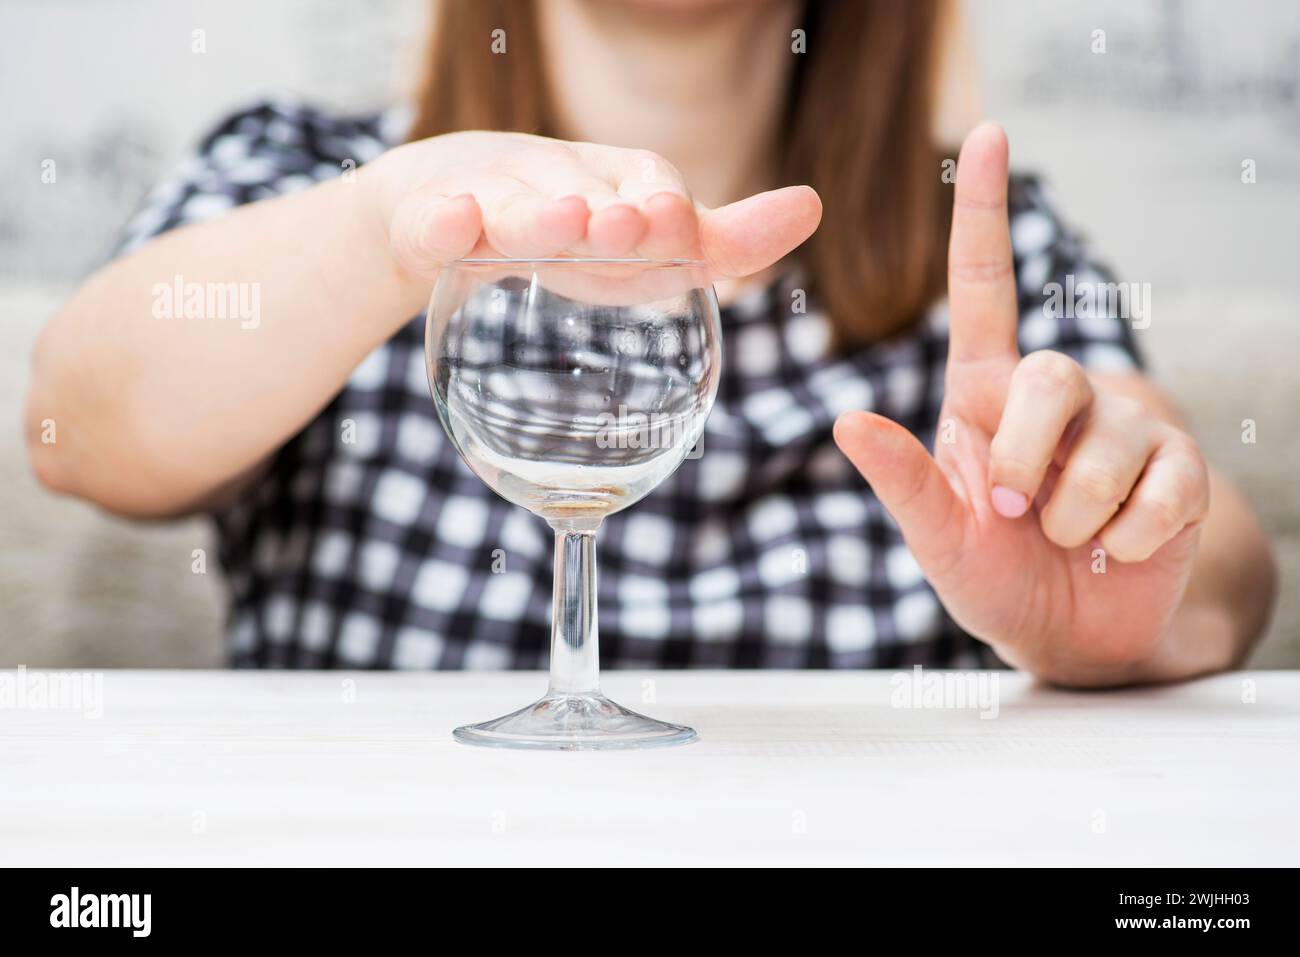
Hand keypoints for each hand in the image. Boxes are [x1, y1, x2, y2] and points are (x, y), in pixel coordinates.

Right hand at [362, 131, 821, 286]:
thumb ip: (723, 240)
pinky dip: (444, 222)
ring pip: (512, 204)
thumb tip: (811, 205)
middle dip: (611, 210)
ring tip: (566, 222)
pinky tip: (457, 224)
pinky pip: (431, 222)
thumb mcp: (642, 251)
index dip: (665, 204)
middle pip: (583, 189)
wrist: (443, 216)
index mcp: (609, 184)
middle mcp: (554, 178)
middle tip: (631, 228)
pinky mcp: (428, 220)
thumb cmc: (568, 240)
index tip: (681, 228)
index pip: (647, 184)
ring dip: (540, 213)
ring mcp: (488, 196)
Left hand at [833, 123, 1209, 685]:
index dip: (985, 215)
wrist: (1071, 635)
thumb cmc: (992, 576)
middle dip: (1024, 460)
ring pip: (1105, 443)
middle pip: (1047, 376)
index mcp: (987, 395)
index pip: (986, 290)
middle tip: (1015, 510)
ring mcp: (1124, 427)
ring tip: (1067, 538)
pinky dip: (1129, 537)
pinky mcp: (1181, 469)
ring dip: (1075, 515)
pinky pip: (1163, 489)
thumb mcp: (935, 535)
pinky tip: (1117, 548)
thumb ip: (901, 481)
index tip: (990, 135)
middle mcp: (1057, 396)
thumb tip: (844, 422)